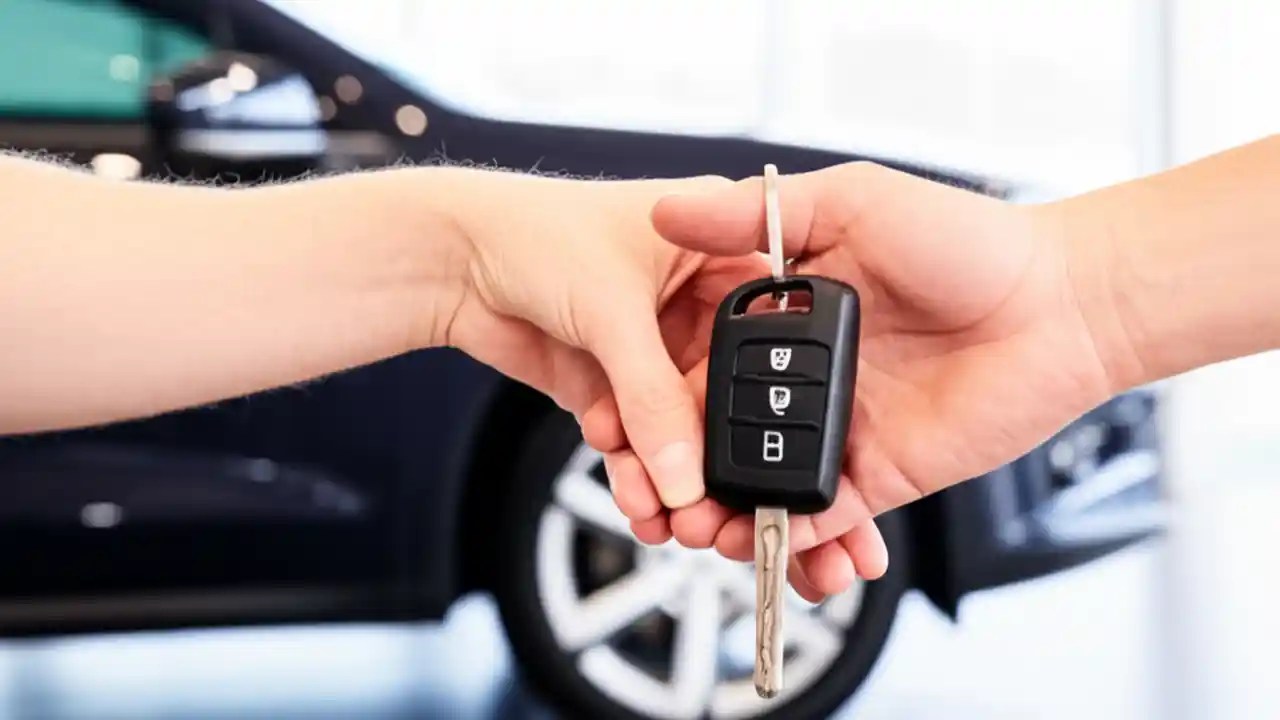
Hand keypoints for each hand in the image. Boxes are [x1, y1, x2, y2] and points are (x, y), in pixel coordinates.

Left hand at [436, 170, 759, 509]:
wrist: (447, 258)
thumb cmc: (533, 232)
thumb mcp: (611, 311)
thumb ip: (654, 401)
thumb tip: (687, 477)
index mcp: (715, 251)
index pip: (759, 337)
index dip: (750, 400)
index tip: (744, 459)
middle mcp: (690, 297)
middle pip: (719, 392)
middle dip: (703, 451)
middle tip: (700, 505)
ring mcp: (649, 342)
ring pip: (676, 423)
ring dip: (665, 469)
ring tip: (656, 509)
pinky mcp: (609, 378)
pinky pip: (636, 434)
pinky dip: (632, 465)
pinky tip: (630, 488)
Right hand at [584, 162, 1114, 598]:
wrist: (1062, 304)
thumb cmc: (969, 240)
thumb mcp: (852, 202)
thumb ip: (754, 215)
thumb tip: (666, 208)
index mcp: (785, 314)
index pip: (700, 366)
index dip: (658, 402)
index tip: (626, 431)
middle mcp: (807, 375)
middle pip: (720, 436)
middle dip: (682, 474)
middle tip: (658, 500)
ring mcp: (841, 428)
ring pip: (762, 485)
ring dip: (726, 515)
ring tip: (705, 532)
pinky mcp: (882, 475)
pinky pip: (827, 518)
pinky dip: (797, 541)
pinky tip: (774, 546)